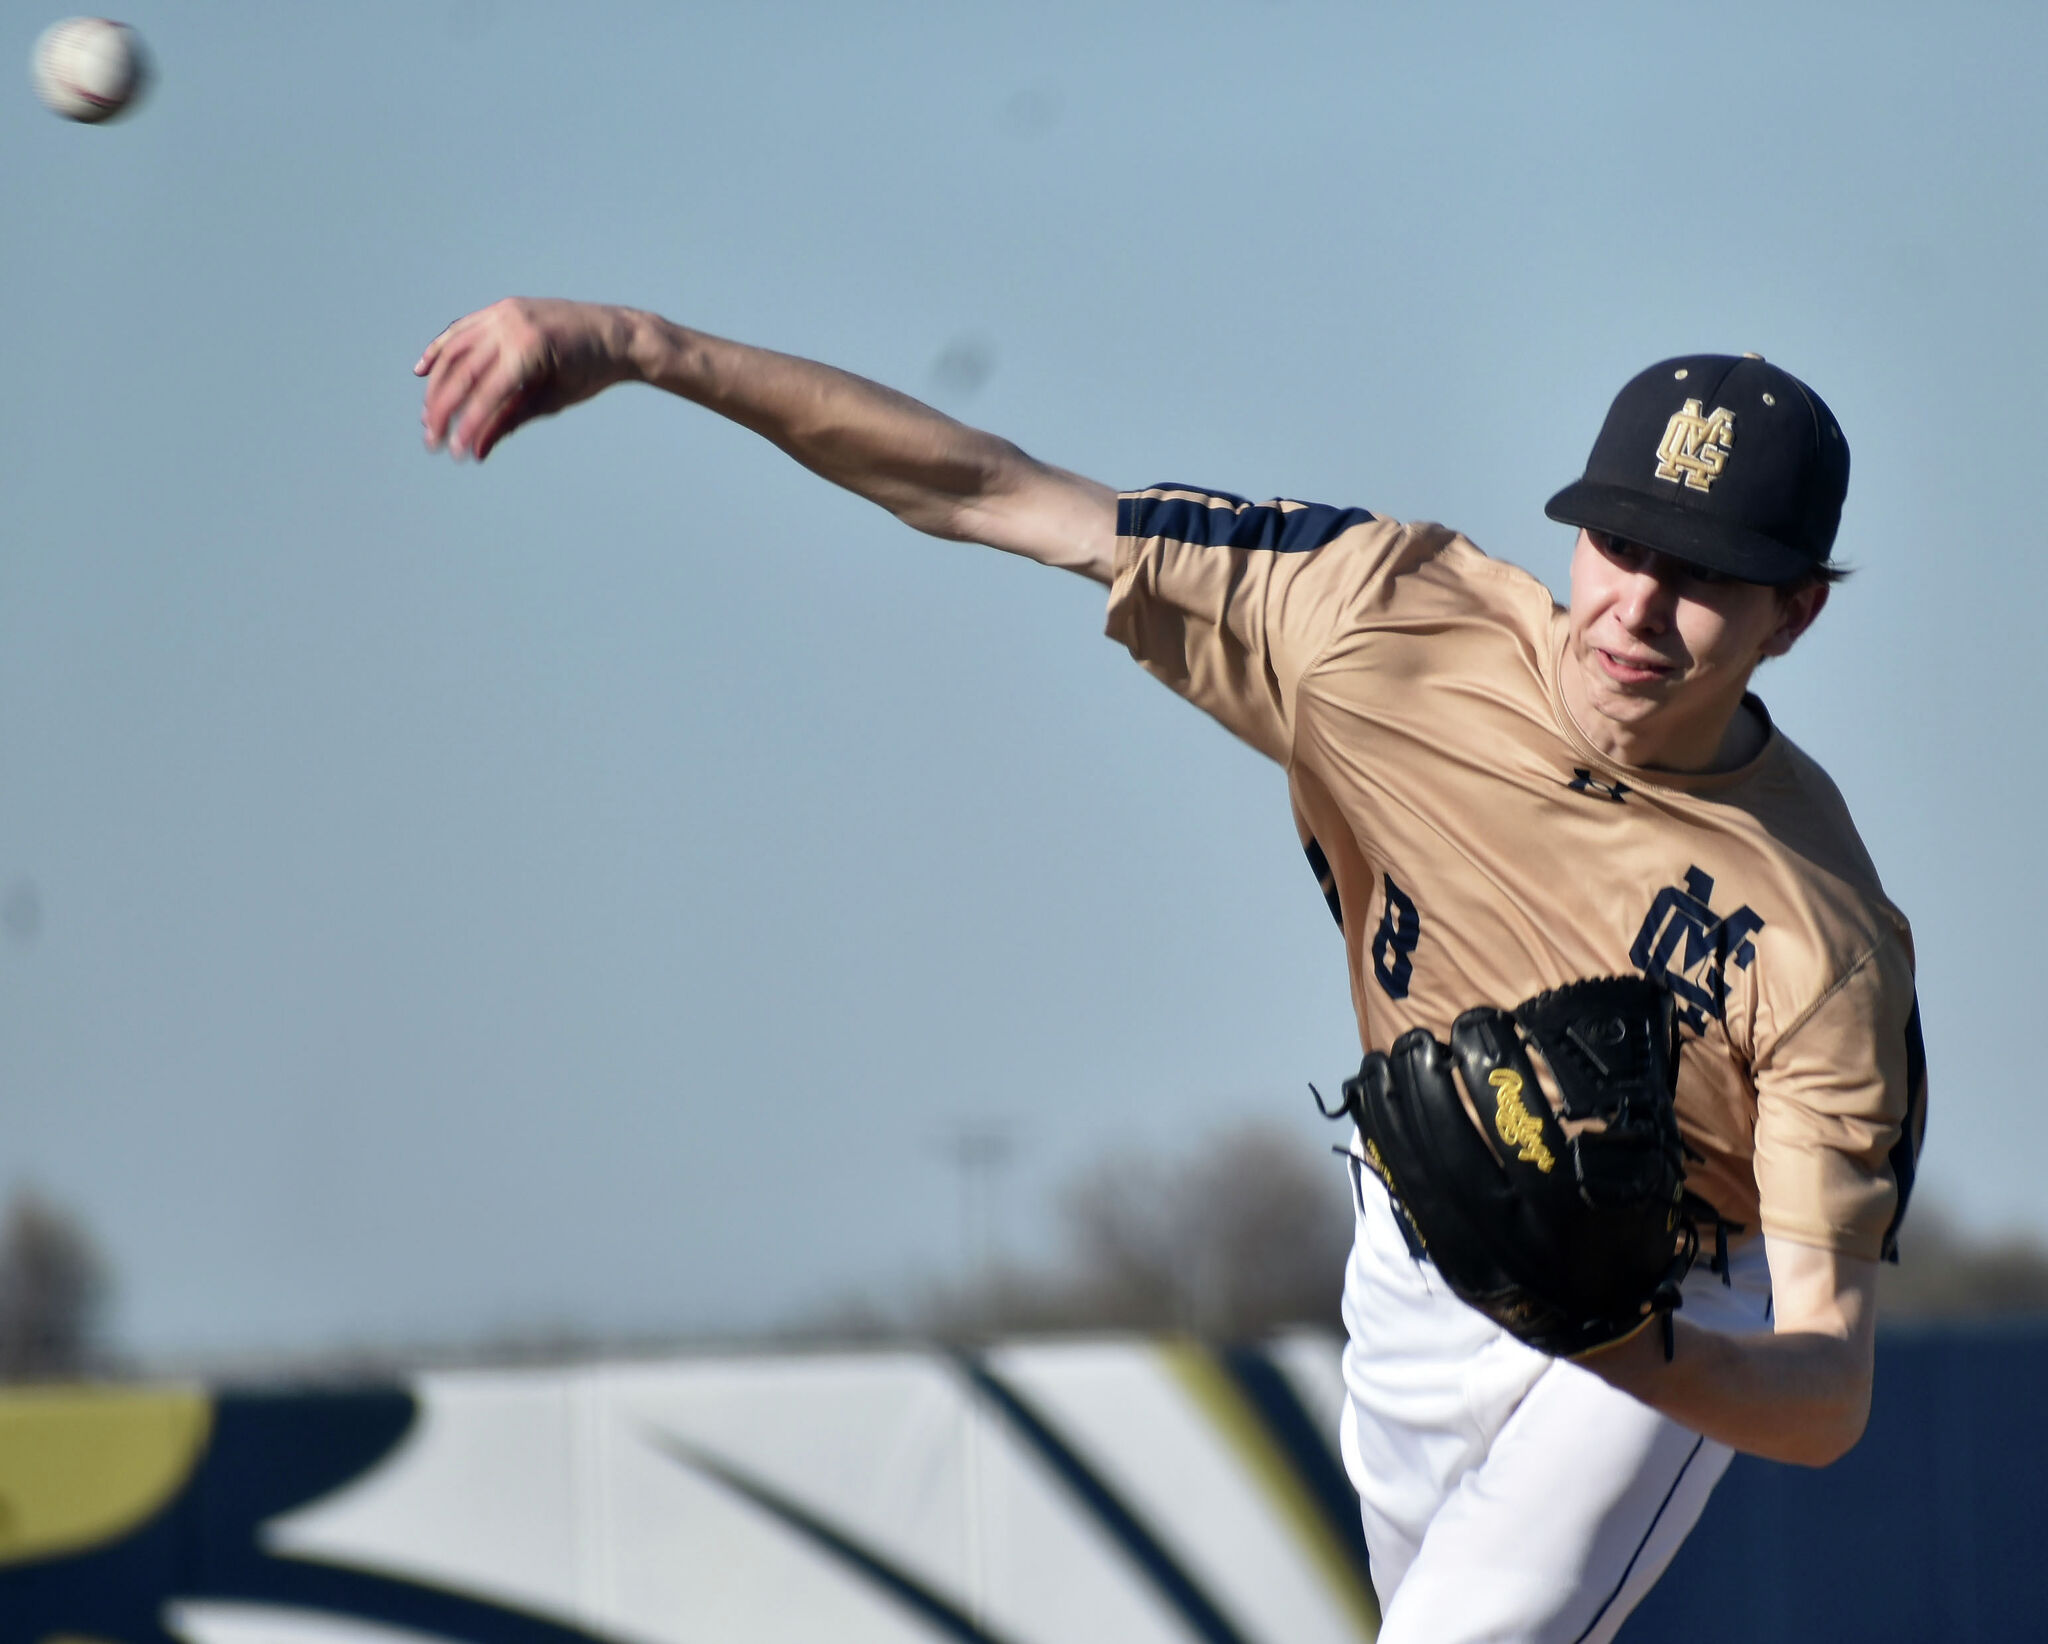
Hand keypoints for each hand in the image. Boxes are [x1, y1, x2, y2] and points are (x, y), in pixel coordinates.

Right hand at [414, 298, 639, 460]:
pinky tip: (424, 371)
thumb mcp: (552, 400)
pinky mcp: (502, 309)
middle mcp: (511, 325)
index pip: (487, 393)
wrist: (615, 333)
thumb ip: (511, 420)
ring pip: (455, 350)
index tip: (455, 452)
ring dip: (437, 384)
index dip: (468, 425)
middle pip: (463, 371)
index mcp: (529, 348)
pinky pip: (463, 329)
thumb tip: (478, 450)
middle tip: (432, 441)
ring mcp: (504, 312)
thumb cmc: (590, 372)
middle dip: (444, 409)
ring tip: (428, 415)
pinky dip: (442, 349)